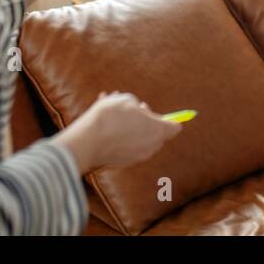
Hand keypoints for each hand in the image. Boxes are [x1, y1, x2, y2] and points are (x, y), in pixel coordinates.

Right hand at [56, 91, 181, 173]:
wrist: (87, 141)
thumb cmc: (110, 117)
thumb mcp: (127, 100)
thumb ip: (138, 106)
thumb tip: (139, 111)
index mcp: (158, 130)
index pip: (175, 127)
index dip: (171, 118)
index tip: (166, 114)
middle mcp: (151, 147)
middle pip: (157, 133)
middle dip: (148, 121)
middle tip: (135, 109)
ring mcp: (137, 157)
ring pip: (140, 139)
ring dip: (132, 128)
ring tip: (115, 114)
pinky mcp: (123, 163)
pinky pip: (127, 146)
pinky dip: (121, 137)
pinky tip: (106, 126)